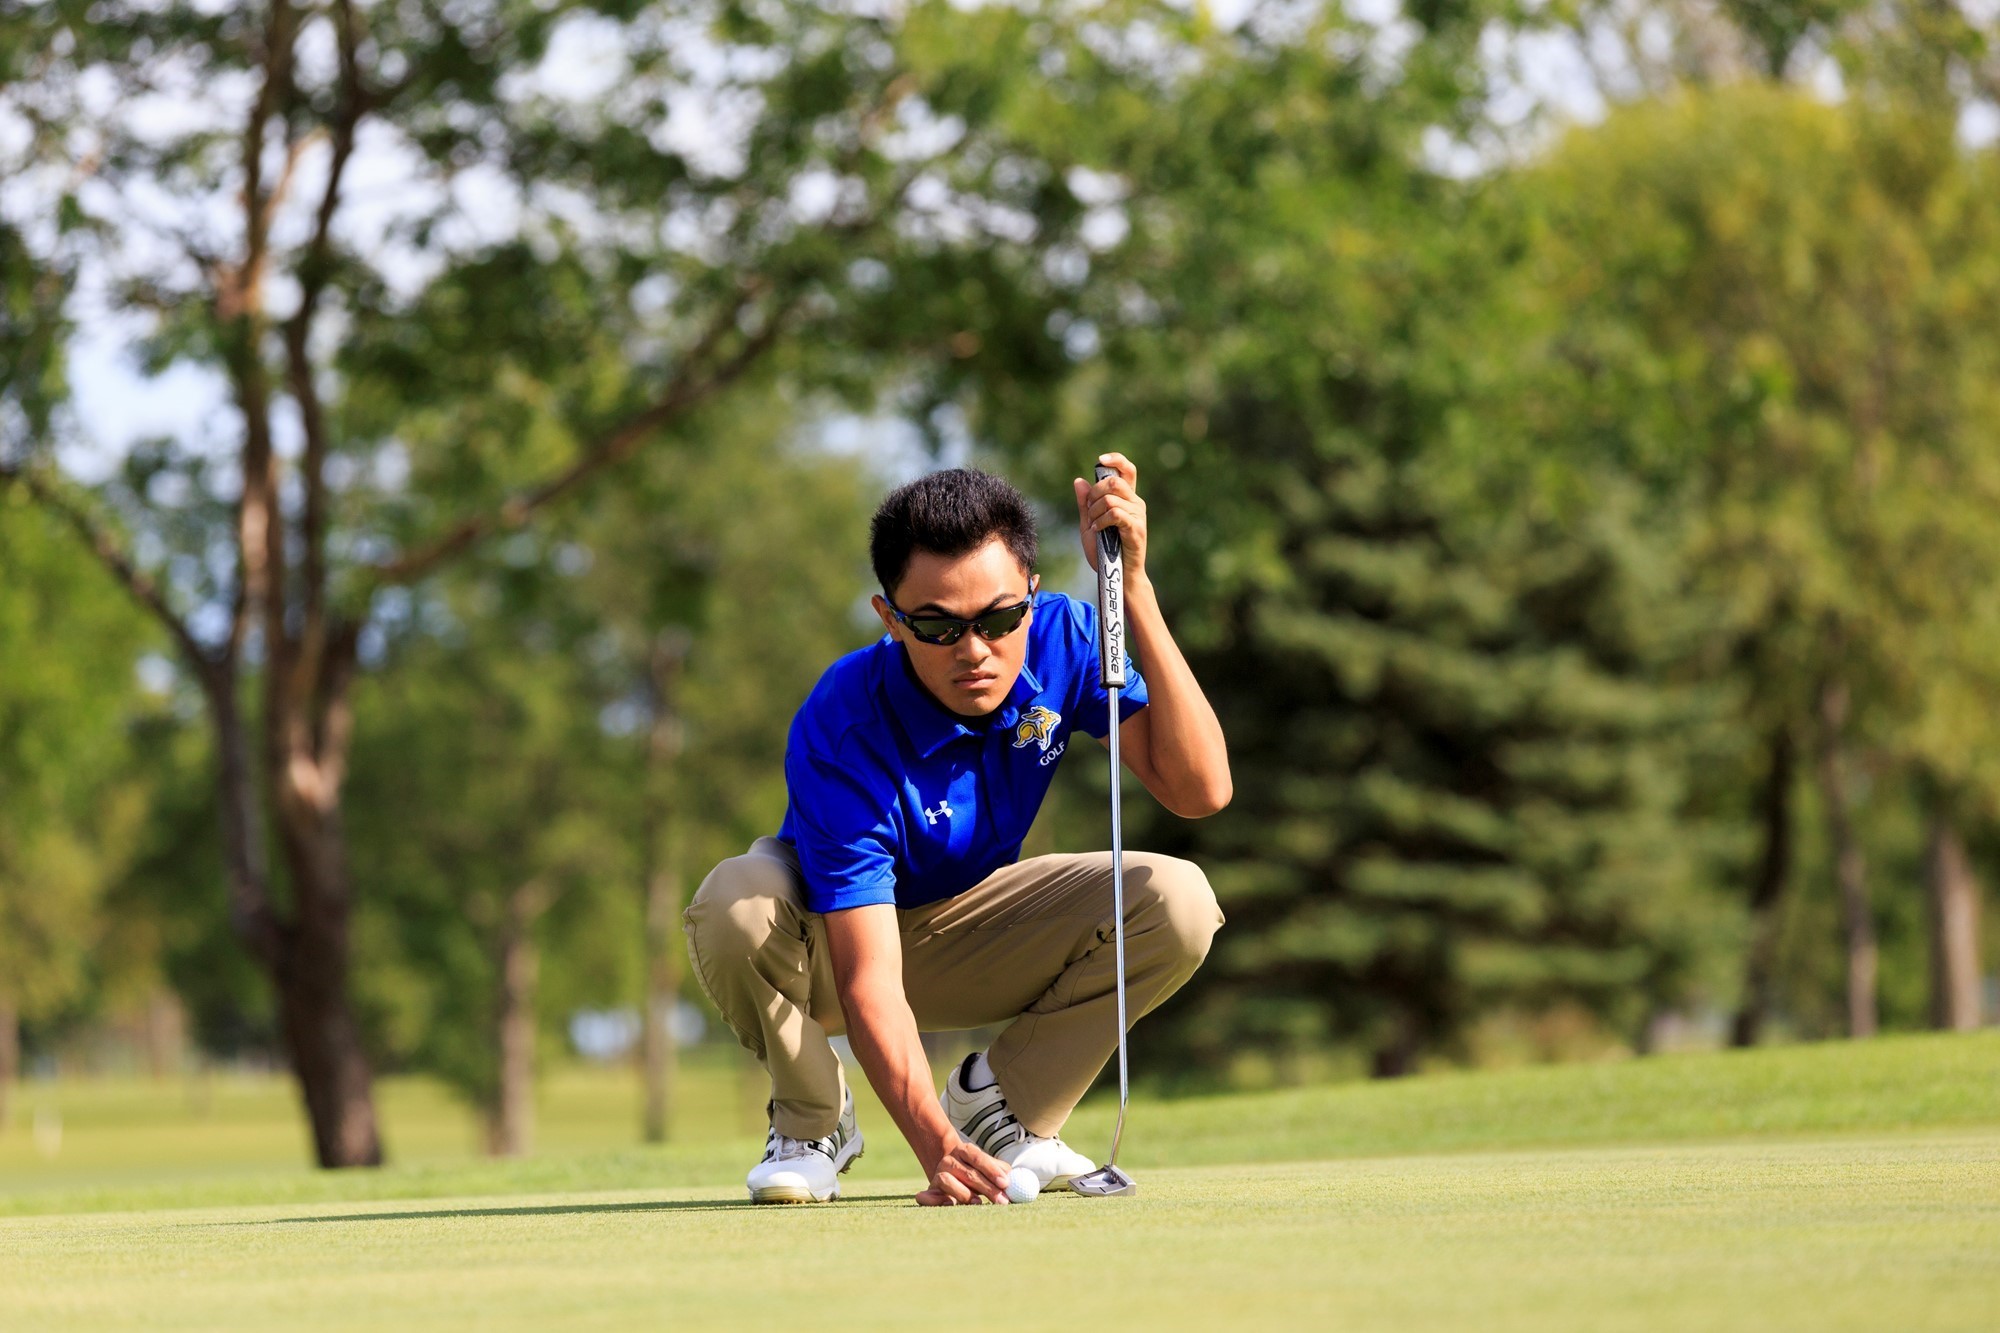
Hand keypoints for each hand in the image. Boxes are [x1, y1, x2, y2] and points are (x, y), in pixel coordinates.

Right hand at [915, 1135, 1014, 1205]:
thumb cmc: (975, 1170)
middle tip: (1002, 1201)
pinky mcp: (930, 1191)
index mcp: (964, 1151)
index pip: (978, 1157)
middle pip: (968, 1173)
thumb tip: (1014, 1179)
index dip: (992, 1170)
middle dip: (987, 1188)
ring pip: (946, 1180)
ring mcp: (938, 1175)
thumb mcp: (987, 1166)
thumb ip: (1001, 1170)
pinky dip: (935, 1200)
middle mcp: (949, 1160)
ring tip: (978, 1203)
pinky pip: (927, 1196)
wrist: (949, 1170)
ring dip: (963, 1192)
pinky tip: (949, 1204)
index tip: (1005, 1183)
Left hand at [1073, 452, 1147, 580]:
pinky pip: (1115, 513)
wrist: (1115, 576)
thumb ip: (1085, 503)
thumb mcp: (1089, 524)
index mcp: (1127, 499)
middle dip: (1094, 494)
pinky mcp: (1136, 528)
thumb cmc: (1104, 553)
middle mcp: (1136, 503)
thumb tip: (1079, 480)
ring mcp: (1138, 515)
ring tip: (1093, 526)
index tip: (1100, 460)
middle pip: (1113, 481)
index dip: (1116, 460)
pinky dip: (1101, 521)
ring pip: (1111, 498)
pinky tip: (1097, 530)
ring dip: (1095, 511)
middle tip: (1089, 511)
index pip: (1127, 470)